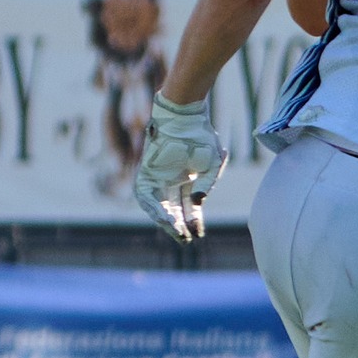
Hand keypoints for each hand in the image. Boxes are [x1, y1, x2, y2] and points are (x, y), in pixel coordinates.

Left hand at [134, 93, 228, 241]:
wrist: (186, 118)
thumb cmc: (201, 138)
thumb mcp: (211, 166)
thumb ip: (206, 185)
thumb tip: (198, 203)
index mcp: (188, 180)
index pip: (189, 206)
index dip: (194, 221)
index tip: (198, 234)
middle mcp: (171, 181)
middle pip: (173, 209)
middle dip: (179, 225)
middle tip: (185, 240)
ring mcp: (158, 177)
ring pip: (159, 205)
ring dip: (166, 220)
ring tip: (176, 231)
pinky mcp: (146, 172)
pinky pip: (145, 195)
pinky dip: (153, 207)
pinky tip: (163, 218)